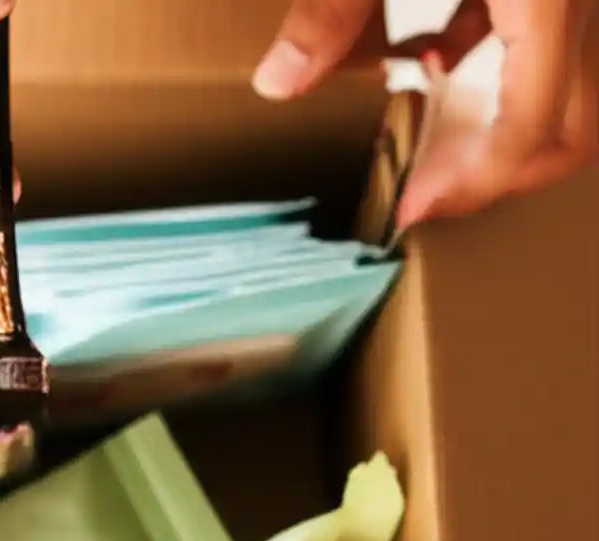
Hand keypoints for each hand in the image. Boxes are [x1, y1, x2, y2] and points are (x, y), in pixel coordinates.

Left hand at [252, 0, 597, 228]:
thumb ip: (330, 14)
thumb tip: (278, 81)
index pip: (531, 123)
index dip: (473, 182)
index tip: (412, 212)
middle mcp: (576, 1)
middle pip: (568, 125)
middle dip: (498, 174)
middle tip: (425, 199)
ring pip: (559, 88)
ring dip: (492, 124)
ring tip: (420, 146)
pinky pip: (532, 41)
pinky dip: (484, 63)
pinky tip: (426, 57)